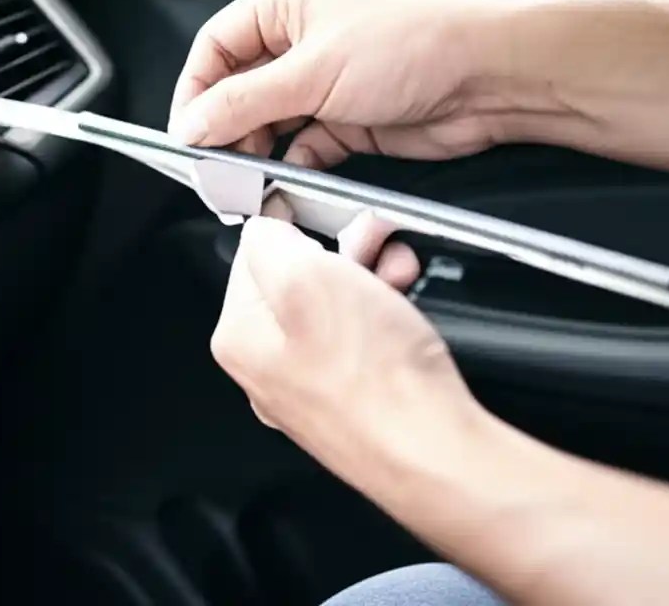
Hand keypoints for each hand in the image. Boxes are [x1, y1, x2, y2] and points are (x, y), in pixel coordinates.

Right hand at [169, 0, 504, 167]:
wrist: (491, 80)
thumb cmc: (420, 45)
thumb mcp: (312, 73)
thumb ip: (244, 104)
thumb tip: (194, 125)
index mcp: (289, 3)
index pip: (217, 46)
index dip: (195, 91)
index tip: (187, 132)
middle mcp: (304, 39)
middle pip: (238, 89)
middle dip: (225, 128)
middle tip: (214, 164)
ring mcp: (326, 80)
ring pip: (268, 122)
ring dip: (255, 152)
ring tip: (245, 178)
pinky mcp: (348, 119)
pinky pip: (301, 147)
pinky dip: (288, 166)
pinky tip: (283, 180)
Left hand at [211, 216, 486, 490]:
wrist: (431, 450)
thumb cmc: (372, 377)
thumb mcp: (307, 275)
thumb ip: (271, 239)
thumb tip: (265, 226)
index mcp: (237, 336)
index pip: (252, 253)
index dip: (299, 227)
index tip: (333, 219)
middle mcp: (265, 367)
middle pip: (297, 280)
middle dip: (344, 254)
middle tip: (377, 246)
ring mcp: (307, 388)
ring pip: (334, 307)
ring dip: (370, 279)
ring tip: (400, 275)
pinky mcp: (350, 400)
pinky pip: (359, 341)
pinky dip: (384, 315)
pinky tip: (406, 312)